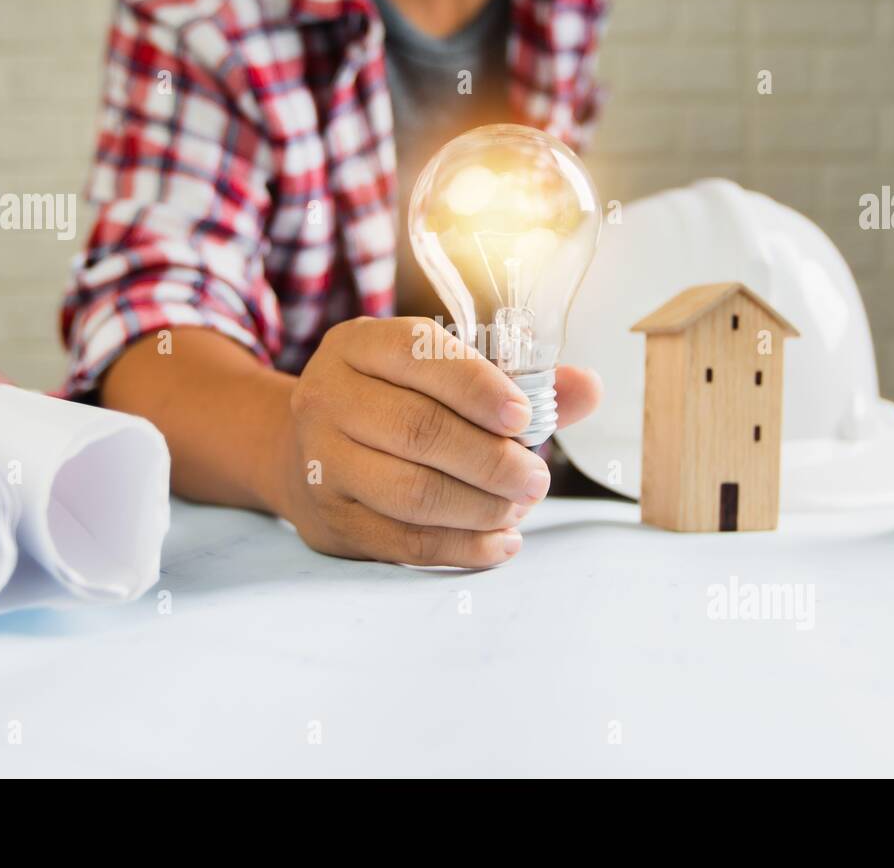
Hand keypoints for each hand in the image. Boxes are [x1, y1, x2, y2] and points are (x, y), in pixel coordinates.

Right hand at [282, 317, 597, 567]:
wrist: (305, 453)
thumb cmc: (393, 404)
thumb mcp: (441, 374)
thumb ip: (518, 380)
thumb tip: (588, 387)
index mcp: (360, 345)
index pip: (420, 355)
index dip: (478, 386)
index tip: (524, 416)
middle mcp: (328, 397)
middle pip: (419, 430)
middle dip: (493, 459)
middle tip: (536, 478)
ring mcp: (321, 461)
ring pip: (412, 492)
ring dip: (482, 507)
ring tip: (519, 508)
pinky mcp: (332, 519)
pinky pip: (404, 542)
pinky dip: (463, 547)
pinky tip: (500, 542)